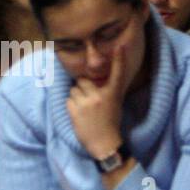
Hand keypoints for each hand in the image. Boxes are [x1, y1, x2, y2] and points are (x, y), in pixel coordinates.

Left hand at [67, 42, 129, 159]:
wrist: (104, 144)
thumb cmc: (110, 122)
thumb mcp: (114, 103)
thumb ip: (106, 90)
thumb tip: (92, 79)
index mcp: (113, 93)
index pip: (117, 73)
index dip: (119, 59)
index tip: (120, 46)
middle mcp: (101, 95)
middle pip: (83, 80)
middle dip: (83, 88)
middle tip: (90, 102)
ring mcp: (87, 102)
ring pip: (74, 89)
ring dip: (76, 97)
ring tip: (85, 110)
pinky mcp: (75, 110)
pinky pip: (68, 99)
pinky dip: (72, 106)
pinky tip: (80, 115)